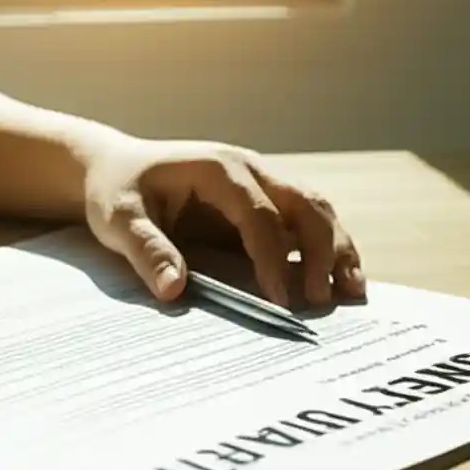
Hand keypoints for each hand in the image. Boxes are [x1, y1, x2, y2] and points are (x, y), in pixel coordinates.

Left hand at [84, 139, 365, 306]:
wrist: (117, 168)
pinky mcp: (268, 201)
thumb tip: (174, 289)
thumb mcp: (118, 219)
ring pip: (317, 208)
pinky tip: (342, 280)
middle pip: (304, 204)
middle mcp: (251, 169)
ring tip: (352, 291)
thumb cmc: (117, 192)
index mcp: (218, 169)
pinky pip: (309, 220)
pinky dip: (330, 247)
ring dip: (337, 248)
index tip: (279, 300)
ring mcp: (264, 182)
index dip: (271, 257)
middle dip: (320, 251)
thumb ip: (146, 250)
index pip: (258, 214)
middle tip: (320, 301)